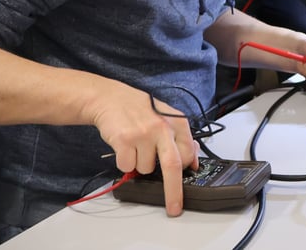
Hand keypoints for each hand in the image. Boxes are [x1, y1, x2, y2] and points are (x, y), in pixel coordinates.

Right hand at [86, 85, 196, 216]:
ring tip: (136, 147)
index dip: (186, 173)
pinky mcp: (124, 140)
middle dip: (174, 192)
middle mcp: (162, 128)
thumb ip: (181, 138)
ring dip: (140, 165)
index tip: (186, 187)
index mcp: (178, 123)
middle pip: (173, 167)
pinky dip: (124, 163)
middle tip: (174, 208)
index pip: (188, 155)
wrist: (112, 99)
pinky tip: (125, 147)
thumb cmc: (141, 110)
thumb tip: (193, 161)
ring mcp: (143, 134)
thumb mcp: (167, 118)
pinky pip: (127, 166)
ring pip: (145, 169)